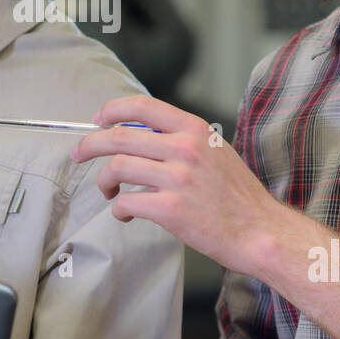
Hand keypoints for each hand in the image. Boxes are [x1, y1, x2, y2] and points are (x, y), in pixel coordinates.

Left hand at [70, 95, 287, 278]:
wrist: (260, 232)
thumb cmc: (239, 197)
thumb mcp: (216, 152)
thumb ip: (183, 140)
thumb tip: (143, 137)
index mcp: (195, 130)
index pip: (143, 106)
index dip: (113, 110)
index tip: (98, 118)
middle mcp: (184, 149)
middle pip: (119, 136)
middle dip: (90, 144)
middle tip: (79, 153)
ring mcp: (177, 178)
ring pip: (117, 167)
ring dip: (103, 180)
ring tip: (108, 191)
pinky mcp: (170, 209)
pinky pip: (126, 201)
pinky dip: (118, 208)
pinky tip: (125, 212)